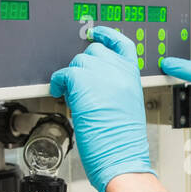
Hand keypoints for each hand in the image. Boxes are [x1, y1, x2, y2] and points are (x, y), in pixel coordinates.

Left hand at [50, 27, 154, 191]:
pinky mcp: (83, 82)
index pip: (121, 43)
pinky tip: (60, 94)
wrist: (123, 158)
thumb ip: (115, 87)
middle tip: (80, 87)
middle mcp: (119, 71)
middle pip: (93, 51)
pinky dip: (58, 83)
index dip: (106, 35)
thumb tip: (95, 84)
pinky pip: (63, 74)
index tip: (96, 33)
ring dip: (71, 77)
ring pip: (77, 62)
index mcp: (133, 76)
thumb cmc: (124, 144)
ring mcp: (102, 75)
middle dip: (83, 67)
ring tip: (73, 96)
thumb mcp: (127, 107)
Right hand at [160, 13, 190, 143]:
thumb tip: (167, 63)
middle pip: (186, 35)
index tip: (165, 10)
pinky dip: (176, 67)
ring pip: (184, 51)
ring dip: (173, 52)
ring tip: (157, 52)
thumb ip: (187, 69)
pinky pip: (185, 66)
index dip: (182, 12)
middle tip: (154, 34)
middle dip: (171, 33)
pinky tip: (167, 70)